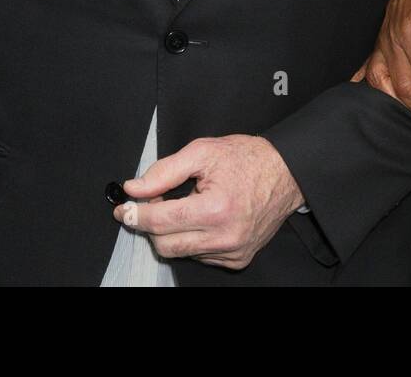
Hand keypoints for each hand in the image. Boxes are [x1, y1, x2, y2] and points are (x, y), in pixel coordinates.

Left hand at [113, 135, 303, 269]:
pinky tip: (202, 218)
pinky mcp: (238, 259)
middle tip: (154, 202)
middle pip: (166, 244)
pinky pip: (200, 256)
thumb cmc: (248, 158)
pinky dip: (193, 240)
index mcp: (216, 209)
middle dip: (152, 224)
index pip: (161, 221)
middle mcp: (225, 237)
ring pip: (181, 253)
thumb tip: (134, 188)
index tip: (124, 208)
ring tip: (185, 206)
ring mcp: (233, 252)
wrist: (287, 173)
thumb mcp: (204, 151)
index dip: (137, 214)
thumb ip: (165, 171)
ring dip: (173, 232)